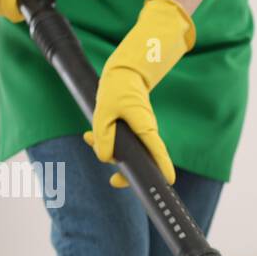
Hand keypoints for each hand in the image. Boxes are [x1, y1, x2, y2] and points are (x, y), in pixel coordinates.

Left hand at [84, 0, 195, 186]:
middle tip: (114, 181)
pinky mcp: (134, 131)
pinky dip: (106, 142)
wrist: (123, 73)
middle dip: (126, 172)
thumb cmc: (116, 89)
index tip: (168, 182)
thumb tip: (105, 158)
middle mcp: (147, 133)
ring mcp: (141, 133)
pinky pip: (122, 143)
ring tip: (89, 139)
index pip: (159, 154)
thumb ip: (103, 136)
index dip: (164, 170)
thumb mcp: (103, 112)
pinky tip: (89, 136)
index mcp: (146, 128)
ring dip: (108, 151)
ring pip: (128, 152)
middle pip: (144, 162)